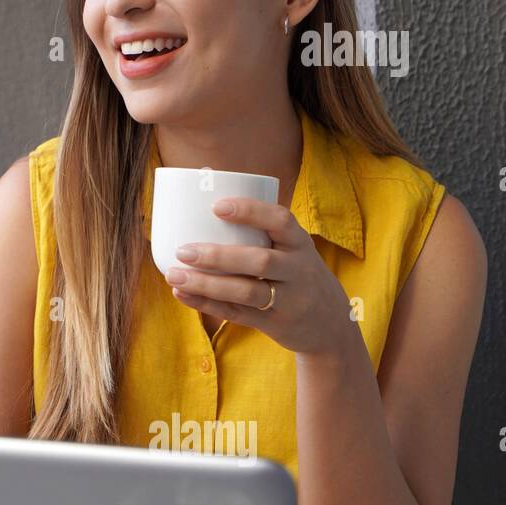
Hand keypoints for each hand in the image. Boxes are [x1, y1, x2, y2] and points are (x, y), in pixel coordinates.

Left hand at [164, 196, 360, 357]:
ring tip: (173, 275)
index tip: (217, 206)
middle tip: (182, 251)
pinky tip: (182, 294)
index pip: (280, 221)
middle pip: (260, 261)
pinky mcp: (276, 324)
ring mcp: (289, 300)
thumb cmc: (296, 272)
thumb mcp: (292, 249)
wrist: (332, 324)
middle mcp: (298, 271)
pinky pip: (238, 314)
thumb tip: (203, 180)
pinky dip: (207, 304)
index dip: (250, 211)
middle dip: (218, 256)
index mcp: (300, 243)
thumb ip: (259, 229)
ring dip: (206, 284)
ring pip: (246, 292)